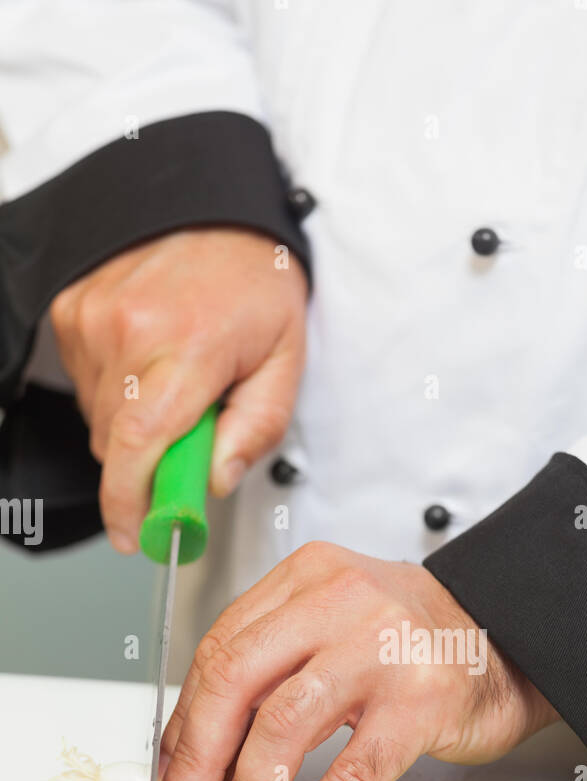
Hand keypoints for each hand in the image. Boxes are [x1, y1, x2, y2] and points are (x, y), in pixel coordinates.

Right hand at [49, 228, 306, 550]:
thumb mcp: (286, 362)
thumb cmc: (256, 285)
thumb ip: (256, 429)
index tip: (135, 535)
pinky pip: (84, 382)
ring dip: (135, 423)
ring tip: (177, 383)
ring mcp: (92, 316)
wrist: (220, 210)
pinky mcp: (71, 307)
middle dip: (150, 463)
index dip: (128, 503)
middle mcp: (129, 329)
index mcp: (187, 347)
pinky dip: (116, 389)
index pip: (137, 446)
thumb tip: (217, 480)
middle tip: (192, 440)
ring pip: (99, 417)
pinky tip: (149, 360)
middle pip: (117, 443)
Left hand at [156, 543, 556, 780]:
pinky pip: (352, 771)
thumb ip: (275, 663)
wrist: (515, 642)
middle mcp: (342, 601)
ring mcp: (383, 649)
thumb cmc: (418, 643)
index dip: (185, 719)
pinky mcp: (421, 702)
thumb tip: (200, 744)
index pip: (222, 648)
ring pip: (285, 724)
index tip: (173, 769)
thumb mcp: (337, 625)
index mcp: (310, 577)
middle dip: (198, 756)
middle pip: (238, 679)